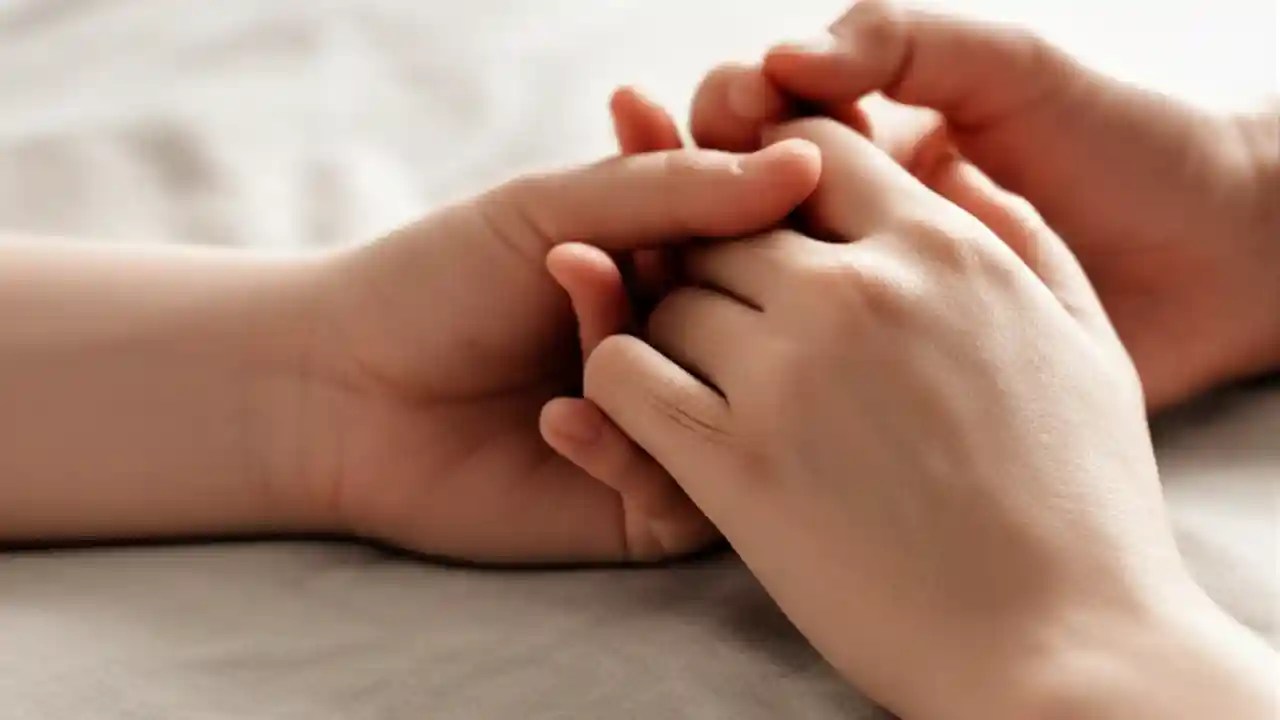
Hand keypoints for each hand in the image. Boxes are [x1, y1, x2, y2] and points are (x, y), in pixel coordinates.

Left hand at [300, 140, 819, 562]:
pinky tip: (555, 420)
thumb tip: (807, 166)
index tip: (695, 160)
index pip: (753, 241)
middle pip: (756, 325)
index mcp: (667, 276)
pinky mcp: (644, 512)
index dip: (737, 204)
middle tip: (597, 249)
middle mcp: (679, 354)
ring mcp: (667, 434)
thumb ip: (673, 190)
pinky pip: (688, 491)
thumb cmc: (436, 283)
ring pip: (729, 408)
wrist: (339, 393)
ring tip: (568, 299)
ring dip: (649, 354)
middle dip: (682, 278)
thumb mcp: (552, 210)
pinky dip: (628, 449)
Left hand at [579, 117, 1277, 717]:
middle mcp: (855, 291)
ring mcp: (787, 374)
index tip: (776, 230)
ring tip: (706, 375)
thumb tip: (958, 173)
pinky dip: (620, 378)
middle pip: (728, 224)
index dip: (780, 181)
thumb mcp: (1086, 344)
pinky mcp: (733, 463)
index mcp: (941, 250)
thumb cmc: (1083, 504)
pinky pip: (624, 374)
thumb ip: (1023, 241)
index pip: (815, 150)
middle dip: (721, 260)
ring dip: (671, 326)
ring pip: (667, 296)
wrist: (1061, 648)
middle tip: (733, 316)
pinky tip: (651, 407)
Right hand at [689, 0, 1279, 409]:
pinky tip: (711, 362)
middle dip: (690, 195)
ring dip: (696, 283)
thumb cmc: (1125, 148)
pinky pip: (793, 373)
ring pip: (744, 292)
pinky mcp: (877, 384)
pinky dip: (742, 366)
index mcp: (869, 145)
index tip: (720, 116)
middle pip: (729, 210)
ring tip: (667, 276)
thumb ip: (907, 43)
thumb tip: (785, 55)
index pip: (757, 123)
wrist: (1218, 260)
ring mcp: (860, 309)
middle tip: (663, 194)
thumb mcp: (1014, 70)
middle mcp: (851, 225)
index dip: (726, 114)